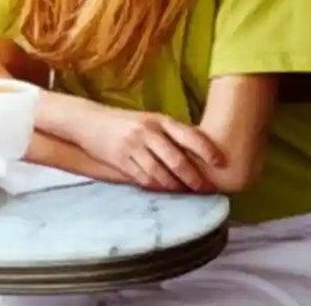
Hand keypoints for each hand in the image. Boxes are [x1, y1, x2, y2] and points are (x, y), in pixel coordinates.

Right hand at [79, 105, 223, 192]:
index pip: (189, 135)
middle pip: (177, 160)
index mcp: (158, 119)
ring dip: (176, 186)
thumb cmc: (125, 122)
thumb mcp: (148, 120)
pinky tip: (164, 189)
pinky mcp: (121, 160)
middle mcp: (147, 131)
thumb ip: (169, 133)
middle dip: (194, 177)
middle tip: (205, 188)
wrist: (89, 122)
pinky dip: (157, 186)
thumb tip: (200, 151)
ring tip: (186, 192)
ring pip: (161, 173)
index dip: (207, 150)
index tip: (220, 163)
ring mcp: (133, 146)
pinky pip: (144, 178)